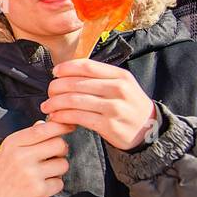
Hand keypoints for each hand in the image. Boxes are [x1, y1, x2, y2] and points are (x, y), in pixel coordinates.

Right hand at [0, 120, 73, 196]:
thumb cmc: (2, 174)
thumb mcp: (8, 150)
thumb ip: (27, 136)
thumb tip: (45, 123)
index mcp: (13, 144)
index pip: (42, 130)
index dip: (60, 126)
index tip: (69, 125)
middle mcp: (21, 157)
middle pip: (59, 144)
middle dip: (61, 149)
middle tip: (54, 155)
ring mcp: (31, 174)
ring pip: (63, 164)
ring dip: (58, 169)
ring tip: (44, 173)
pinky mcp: (39, 190)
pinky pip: (59, 182)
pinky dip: (54, 184)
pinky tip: (41, 185)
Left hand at [43, 59, 157, 150]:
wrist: (149, 130)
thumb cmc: (128, 105)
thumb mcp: (122, 85)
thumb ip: (100, 77)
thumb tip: (68, 71)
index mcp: (120, 76)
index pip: (87, 66)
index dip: (67, 68)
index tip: (55, 72)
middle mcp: (118, 89)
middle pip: (77, 83)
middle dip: (56, 87)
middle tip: (48, 93)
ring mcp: (114, 108)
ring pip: (75, 101)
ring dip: (56, 103)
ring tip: (47, 107)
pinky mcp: (109, 125)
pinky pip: (79, 117)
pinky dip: (63, 116)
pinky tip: (56, 117)